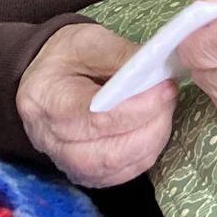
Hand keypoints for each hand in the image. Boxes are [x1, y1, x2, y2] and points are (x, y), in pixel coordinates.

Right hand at [17, 21, 176, 187]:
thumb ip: (122, 57)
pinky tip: (154, 128)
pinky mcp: (83, 173)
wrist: (46, 78)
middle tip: (169, 97)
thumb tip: (157, 72)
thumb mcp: (90, 41)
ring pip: (117, 167)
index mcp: (47, 99)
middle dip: (150, 125)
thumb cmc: (67, 56)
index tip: (164, 89)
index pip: (95, 118)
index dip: (136, 108)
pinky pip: (120, 174)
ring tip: (165, 110)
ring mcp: (65, 162)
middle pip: (108, 151)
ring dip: (151, 140)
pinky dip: (144, 154)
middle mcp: (49, 139)